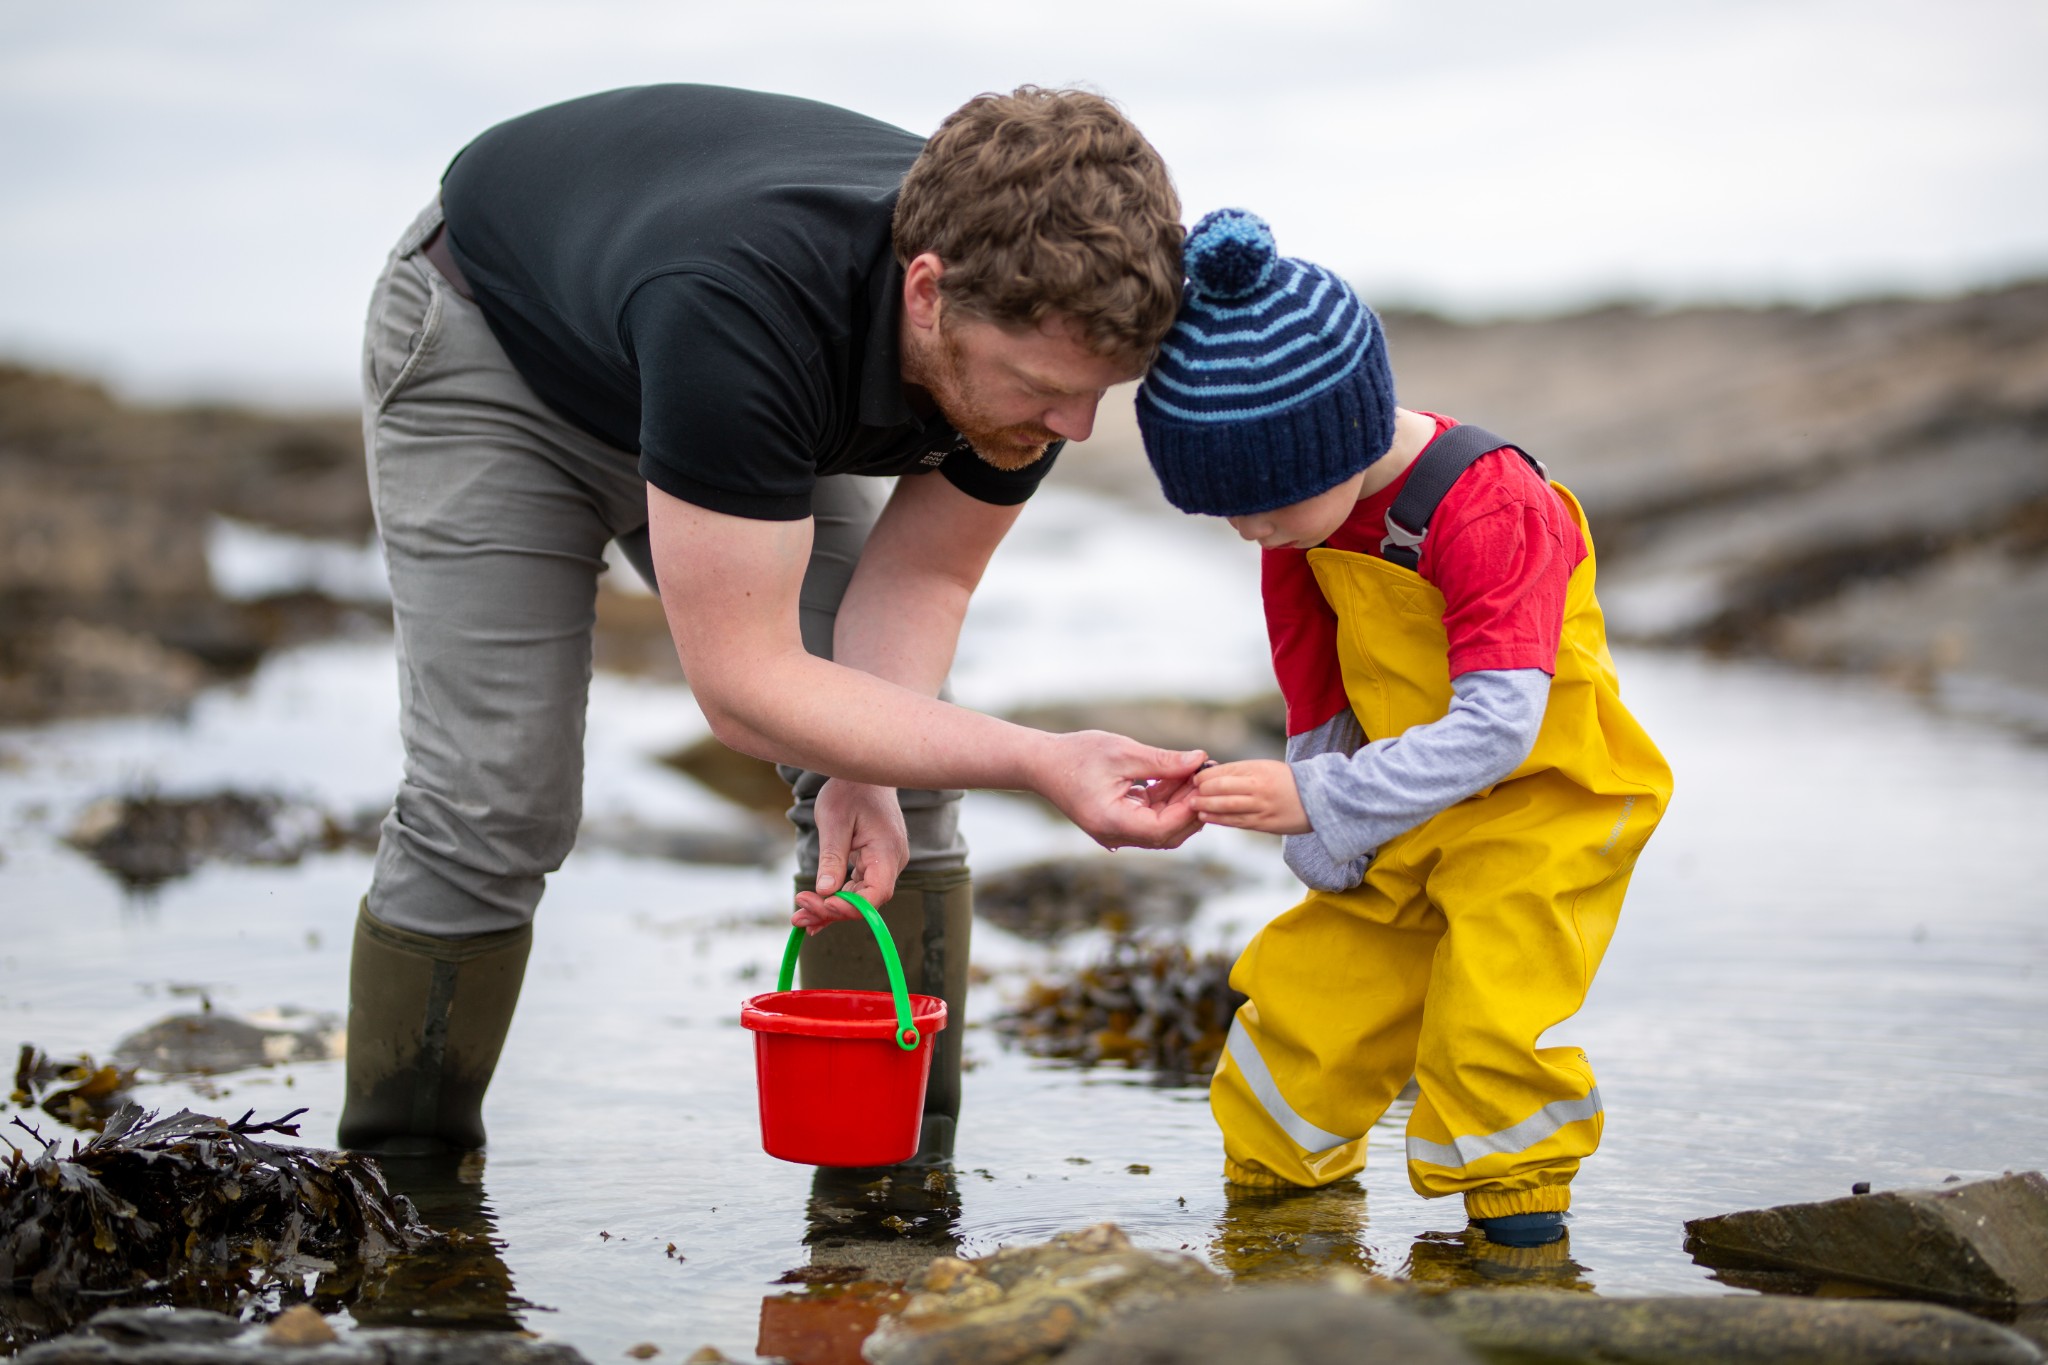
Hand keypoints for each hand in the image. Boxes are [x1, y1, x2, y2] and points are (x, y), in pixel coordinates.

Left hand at [792, 779, 907, 931]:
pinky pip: (856, 888)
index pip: (877, 893)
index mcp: (887, 851)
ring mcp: (884, 864)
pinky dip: (835, 898)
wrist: (862, 773)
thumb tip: (825, 892)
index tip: (823, 903)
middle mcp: (891, 862)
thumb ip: (832, 857)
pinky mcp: (873, 864)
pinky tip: (814, 908)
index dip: (852, 906)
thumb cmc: (849, 790)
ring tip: (798, 917)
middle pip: (865, 900)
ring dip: (829, 908)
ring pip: (858, 897)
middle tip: (798, 913)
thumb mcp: (834, 821)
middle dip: (831, 910)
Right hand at [1036, 732, 1208, 849]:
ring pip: (1161, 828)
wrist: (1041, 763)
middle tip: (1207, 778)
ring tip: (1195, 773)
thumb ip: (1162, 761)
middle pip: (1167, 834)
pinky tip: (1178, 777)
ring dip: (1180, 803)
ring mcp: (1116, 832)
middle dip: (1191, 808)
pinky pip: (1150, 819)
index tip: (1206, 783)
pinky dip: (1166, 801)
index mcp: (1112, 822)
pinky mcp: (1118, 823)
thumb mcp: (1123, 752)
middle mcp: (1115, 834)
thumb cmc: (1077, 755)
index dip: (1189, 809)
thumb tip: (1199, 760)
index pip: (1163, 828)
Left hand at [1192, 759, 1311, 834]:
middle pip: (1222, 788)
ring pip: (1227, 807)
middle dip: (1202, 791)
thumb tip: (1213, 775)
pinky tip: (1207, 817)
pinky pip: (1237, 822)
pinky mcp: (1265, 824)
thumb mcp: (1266, 768)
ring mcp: (1262, 807)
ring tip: (1193, 806)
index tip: (1194, 778)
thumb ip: (1241, 772)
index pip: (1224, 771)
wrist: (1321, 798)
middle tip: (1189, 793)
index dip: (1205, 775)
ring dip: (1206, 806)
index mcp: (1258, 769)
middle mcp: (1259, 787)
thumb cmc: (1289, 781)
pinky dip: (1219, 819)